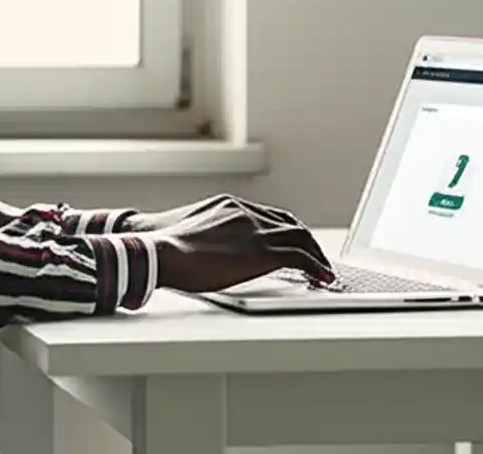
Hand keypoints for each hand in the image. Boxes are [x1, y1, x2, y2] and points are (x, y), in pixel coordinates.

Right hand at [142, 198, 334, 291]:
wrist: (159, 250)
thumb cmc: (163, 247)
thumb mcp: (189, 234)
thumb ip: (207, 237)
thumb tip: (203, 254)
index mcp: (229, 205)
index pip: (269, 216)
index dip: (286, 231)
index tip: (294, 245)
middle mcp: (246, 212)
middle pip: (289, 224)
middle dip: (306, 242)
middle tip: (316, 260)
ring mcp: (255, 230)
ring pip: (300, 237)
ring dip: (315, 255)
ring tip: (323, 271)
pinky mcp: (260, 252)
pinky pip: (300, 256)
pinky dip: (315, 266)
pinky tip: (321, 278)